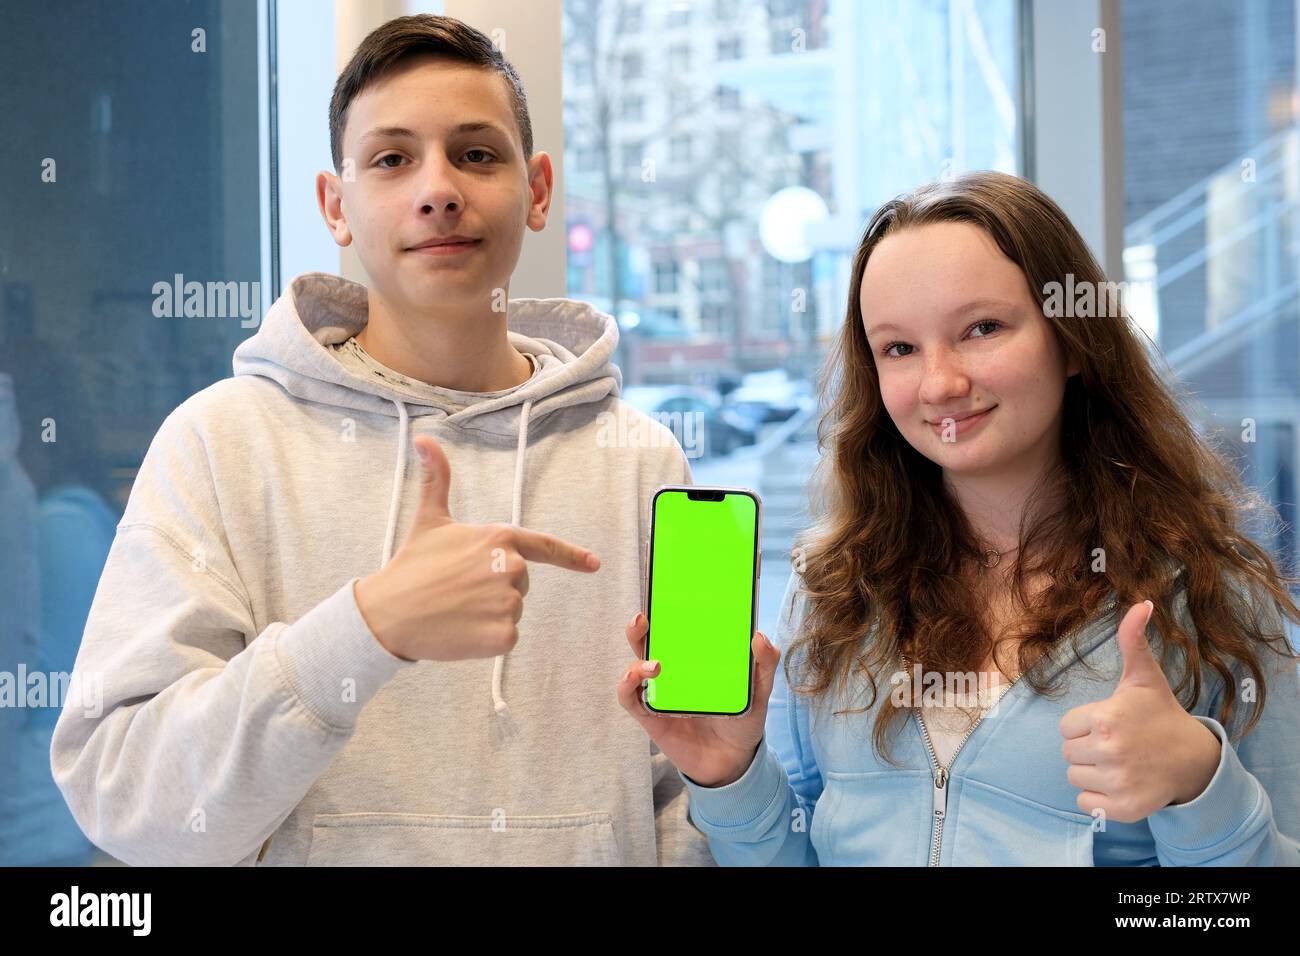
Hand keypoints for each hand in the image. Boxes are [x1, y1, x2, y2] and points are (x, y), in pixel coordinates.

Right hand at [354, 435, 599, 660]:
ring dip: (489, 615)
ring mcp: (509, 602)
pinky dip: (487, 639)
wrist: (387, 613)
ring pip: (512, 611)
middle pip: (520, 584)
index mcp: (501, 537)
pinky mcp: (504, 635)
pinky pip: (507, 637)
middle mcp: (512, 567)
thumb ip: (437, 479)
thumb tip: (425, 438)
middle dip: (494, 588)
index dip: (572, 557)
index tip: (595, 564)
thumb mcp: (429, 519)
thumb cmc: (411, 565)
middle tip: (457, 589)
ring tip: (455, 609)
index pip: (545, 546)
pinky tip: (461, 631)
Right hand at [615, 611, 781, 786]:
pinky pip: (629, 697)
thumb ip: (764, 665)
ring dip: (637, 655)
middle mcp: (673, 669)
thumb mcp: (759, 691)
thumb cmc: (742, 720)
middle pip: (649, 639)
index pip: (676, 626)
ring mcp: (660, 690)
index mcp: (696, 657)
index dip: (666, 607)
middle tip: (644, 617)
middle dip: (640, 624)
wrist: (733, 762)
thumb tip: (759, 636)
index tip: (666, 591)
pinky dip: (627, 684)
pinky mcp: (650, 714)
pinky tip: (638, 679)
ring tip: (655, 664)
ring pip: (635, 662)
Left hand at [1060, 599, 1221, 823]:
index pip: (1065, 728)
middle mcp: (1110, 751)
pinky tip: (1121, 782)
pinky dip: (1098, 798)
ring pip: (1075, 778)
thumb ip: (1132, 640)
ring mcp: (1118, 782)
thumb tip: (1141, 603)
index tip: (1110, 722)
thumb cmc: (1160, 714)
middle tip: (1117, 743)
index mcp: (1105, 718)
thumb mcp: (1143, 676)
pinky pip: (1085, 804)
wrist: (1194, 759)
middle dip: (1086, 748)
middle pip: (1068, 753)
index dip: (1084, 725)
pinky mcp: (1125, 808)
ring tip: (1120, 761)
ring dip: (1091, 772)